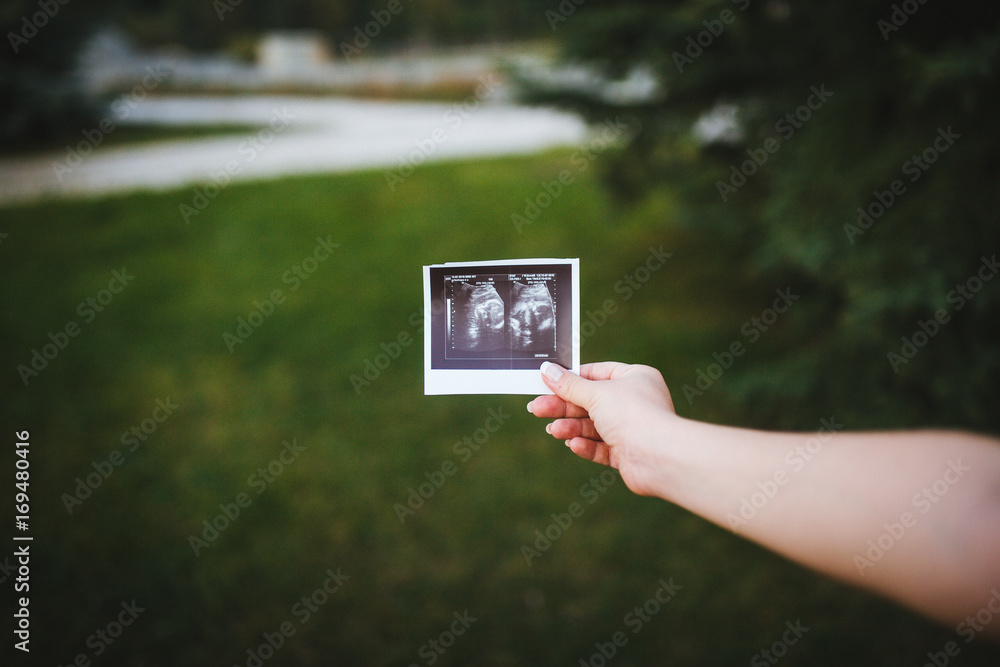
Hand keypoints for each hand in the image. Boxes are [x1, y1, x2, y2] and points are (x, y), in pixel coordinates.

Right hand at [528, 362, 679, 496]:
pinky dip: (587, 445)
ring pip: (593, 426)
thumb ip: (569, 385)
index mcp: (635, 378)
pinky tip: (574, 444)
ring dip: (572, 427)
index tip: (547, 382)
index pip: (597, 373)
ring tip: (554, 431)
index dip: (571, 379)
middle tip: (536, 409)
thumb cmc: (634, 415)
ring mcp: (632, 428)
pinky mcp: (628, 453)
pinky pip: (601, 447)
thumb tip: (547, 370)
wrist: (659, 456)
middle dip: (563, 407)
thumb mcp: (595, 393)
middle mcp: (635, 401)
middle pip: (591, 401)